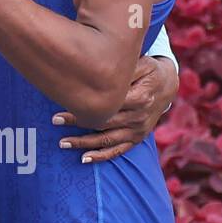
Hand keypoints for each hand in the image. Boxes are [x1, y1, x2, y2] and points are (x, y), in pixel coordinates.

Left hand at [55, 55, 178, 162]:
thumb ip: (122, 68)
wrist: (167, 85)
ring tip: (63, 143)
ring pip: (109, 140)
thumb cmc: (147, 69)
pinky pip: (119, 150)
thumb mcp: (139, 63)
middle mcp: (140, 116)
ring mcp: (138, 129)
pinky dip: (102, 156)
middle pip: (105, 122)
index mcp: (141, 97)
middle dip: (78, 123)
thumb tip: (95, 67)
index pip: (109, 104)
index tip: (63, 102)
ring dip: (85, 143)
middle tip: (55, 120)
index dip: (86, 106)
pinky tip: (84, 159)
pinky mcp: (137, 137)